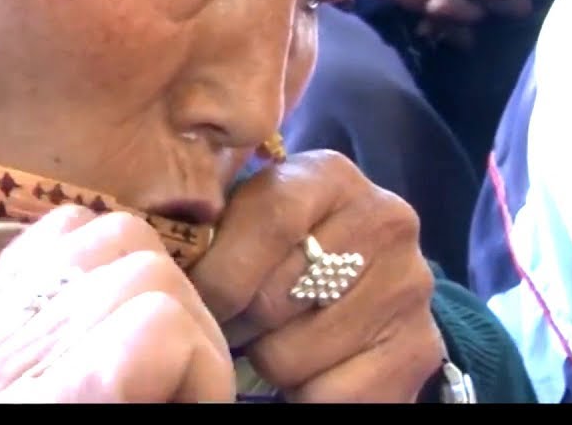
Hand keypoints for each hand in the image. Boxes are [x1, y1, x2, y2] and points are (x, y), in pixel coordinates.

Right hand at [0, 206, 234, 402]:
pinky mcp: (62, 394)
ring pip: (147, 271)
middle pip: (116, 238)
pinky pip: (164, 324)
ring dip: (194, 342)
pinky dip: (205, 371)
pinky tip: (182, 408)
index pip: (65, 232)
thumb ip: (76, 335)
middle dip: (174, 306)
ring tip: (171, 397)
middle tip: (171, 385)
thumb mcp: (61, 384)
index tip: (148, 364)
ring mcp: (2, 377)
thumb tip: (140, 268)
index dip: (138, 284)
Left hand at [190, 150, 444, 401]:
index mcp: (329, 176)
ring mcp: (409, 285)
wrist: (359, 288)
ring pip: (293, 355)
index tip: (194, 301)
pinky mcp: (420, 347)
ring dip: (267, 361)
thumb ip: (212, 225)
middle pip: (274, 296)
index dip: (219, 273)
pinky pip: (333, 395)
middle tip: (233, 324)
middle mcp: (384, 220)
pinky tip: (304, 370)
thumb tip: (152, 253)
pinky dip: (304, 394)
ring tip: (269, 342)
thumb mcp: (244, 218)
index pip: (271, 219)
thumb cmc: (276, 251)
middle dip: (236, 323)